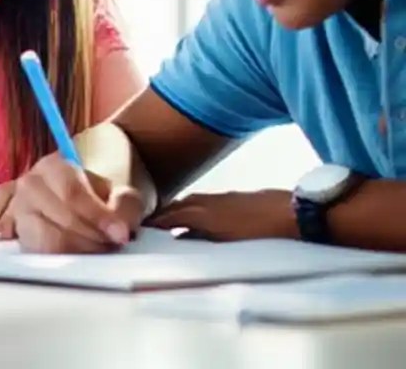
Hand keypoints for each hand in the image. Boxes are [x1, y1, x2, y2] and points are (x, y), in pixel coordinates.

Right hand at [4, 154, 145, 252]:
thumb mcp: (123, 197)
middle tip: (104, 248)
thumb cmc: (102, 198)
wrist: (86, 198)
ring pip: (26, 230)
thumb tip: (119, 232)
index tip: (119, 235)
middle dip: (82, 238)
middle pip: (48, 215)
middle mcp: (29, 182)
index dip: (96, 217)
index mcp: (56, 166)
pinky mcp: (4, 221)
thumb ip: (125, 210)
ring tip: (79, 255)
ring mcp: (13, 202)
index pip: (71, 193)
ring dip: (56, 249)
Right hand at [147, 190, 298, 240]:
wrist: (303, 215)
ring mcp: (229, 198)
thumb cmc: (269, 235)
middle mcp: (213, 202)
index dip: (155, 222)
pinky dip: (200, 209)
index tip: (140, 227)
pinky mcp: (244, 198)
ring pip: (197, 201)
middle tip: (153, 224)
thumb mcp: (230, 245)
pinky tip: (208, 220)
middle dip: (165, 213)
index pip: (170, 215)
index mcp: (206, 214)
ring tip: (176, 222)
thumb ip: (202, 240)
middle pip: (181, 205)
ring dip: (183, 209)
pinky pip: (211, 201)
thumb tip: (180, 239)